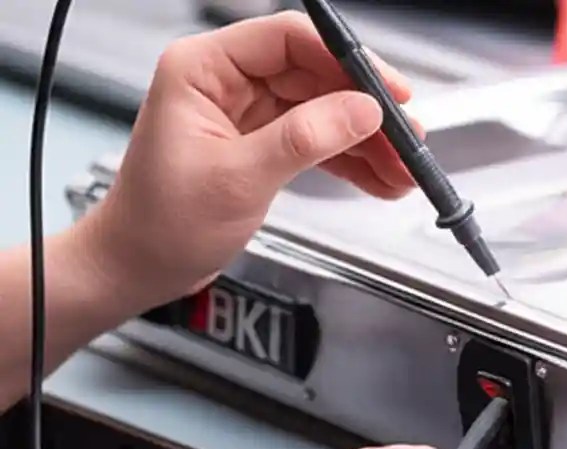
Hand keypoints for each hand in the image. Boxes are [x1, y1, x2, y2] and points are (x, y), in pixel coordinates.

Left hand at [88, 10, 418, 311]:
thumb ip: (305, 139)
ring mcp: (246, 113)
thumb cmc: (159, 224)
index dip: (346, 61)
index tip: (388, 91)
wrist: (137, 268)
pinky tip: (380, 179)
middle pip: (316, 75)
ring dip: (366, 141)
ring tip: (402, 169)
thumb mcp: (239, 178)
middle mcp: (225, 82)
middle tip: (406, 139)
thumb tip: (362, 111)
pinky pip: (318, 140)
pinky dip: (350, 160)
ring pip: (324, 110)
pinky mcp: (261, 143)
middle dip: (366, 111)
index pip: (289, 39)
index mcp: (204, 69)